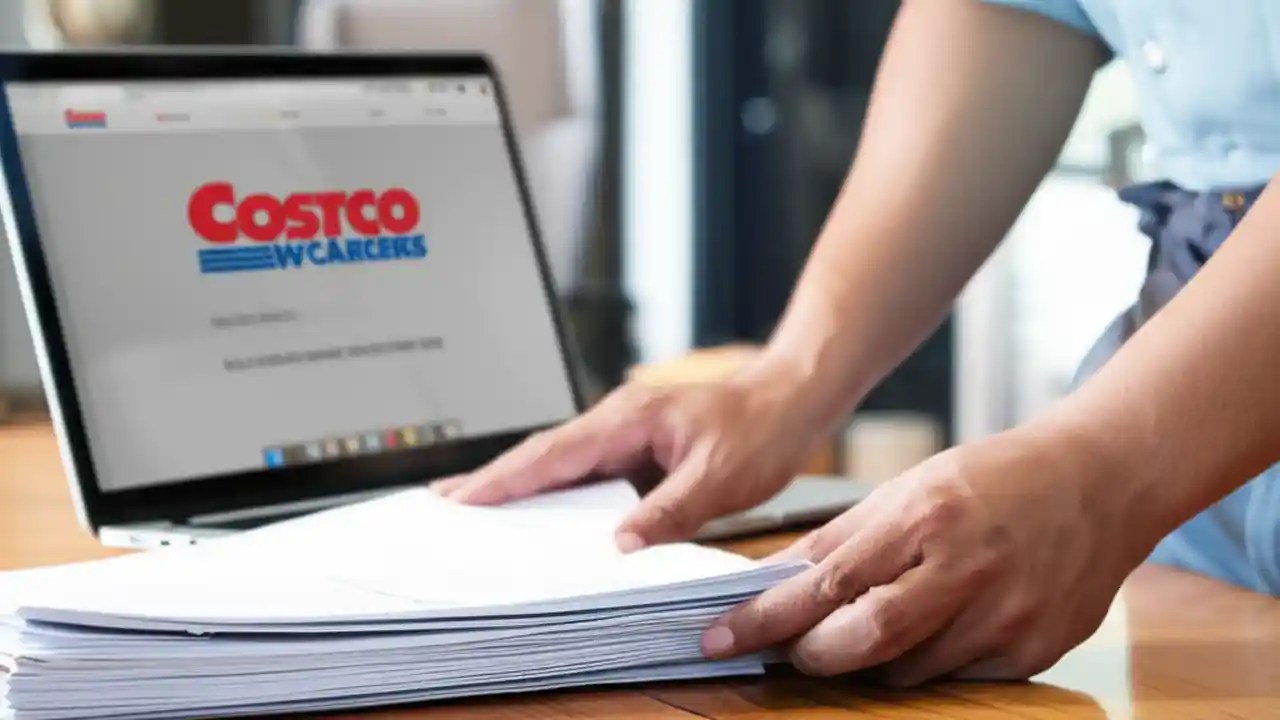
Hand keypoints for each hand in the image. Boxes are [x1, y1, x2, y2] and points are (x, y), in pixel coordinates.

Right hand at [433, 368, 829, 549]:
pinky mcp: (638, 444)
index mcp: (628, 420)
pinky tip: (544, 507)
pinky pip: (587, 469)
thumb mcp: (718, 478)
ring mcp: (626, 430)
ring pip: (561, 461)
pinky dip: (556, 486)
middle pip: (544, 454)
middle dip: (493, 478)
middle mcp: (618, 420)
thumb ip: (667, 512)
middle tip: (444, 501)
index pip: (553, 455)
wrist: (791, 397)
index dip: (505, 480)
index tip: (462, 498)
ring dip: (520, 482)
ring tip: (476, 505)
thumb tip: (618, 546)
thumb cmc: (761, 428)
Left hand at [700, 425, 1160, 685]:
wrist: (1102, 482)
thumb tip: (773, 579)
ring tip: (860, 632)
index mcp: (927, 515)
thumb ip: (840, 537)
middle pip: (866, 640)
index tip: (717, 637)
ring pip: (907, 671)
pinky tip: (926, 633)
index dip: (764, 617)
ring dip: (868, 661)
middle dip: (812, 653)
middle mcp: (969, 568)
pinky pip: (957, 678)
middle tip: (788, 648)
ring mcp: (1008, 616)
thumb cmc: (995, 477)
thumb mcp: (909, 485)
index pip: (825, 582)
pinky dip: (924, 665)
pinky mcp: (1036, 650)